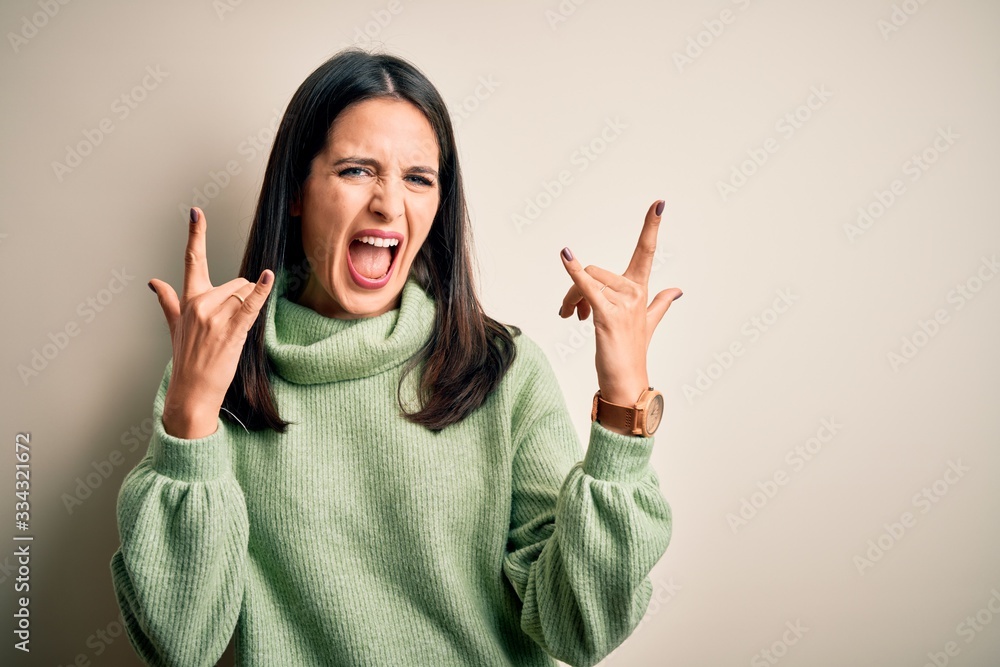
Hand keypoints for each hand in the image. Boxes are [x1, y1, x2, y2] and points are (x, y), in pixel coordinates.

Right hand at [147, 207, 273, 438]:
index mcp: (189, 300)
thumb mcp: (174, 327)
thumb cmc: (187, 360)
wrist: (192, 391)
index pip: (192, 261)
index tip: (196, 212)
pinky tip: (268, 277)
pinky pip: (251, 304)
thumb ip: (167, 301)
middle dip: (240, 299)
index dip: (195, 235)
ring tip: (231, 334)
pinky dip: (261, 291)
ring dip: (247, 309)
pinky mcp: (232, 329)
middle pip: (235, 282)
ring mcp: (215, 316)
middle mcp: (200, 303)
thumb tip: (153, 281)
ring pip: (245, 293)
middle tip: (227, 328)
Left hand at [557, 199, 682, 405]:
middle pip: (593, 271)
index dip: (652, 226)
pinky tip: (566, 256)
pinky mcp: (608, 315)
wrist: (626, 383)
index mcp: (640, 290)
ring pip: (585, 281)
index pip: (647, 251)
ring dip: (569, 298)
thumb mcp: (648, 324)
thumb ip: (661, 304)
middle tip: (569, 313)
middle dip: (574, 289)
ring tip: (569, 317)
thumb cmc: (631, 354)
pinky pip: (587, 286)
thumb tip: (677, 289)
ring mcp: (623, 304)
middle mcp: (634, 292)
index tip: (659, 203)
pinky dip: (573, 271)